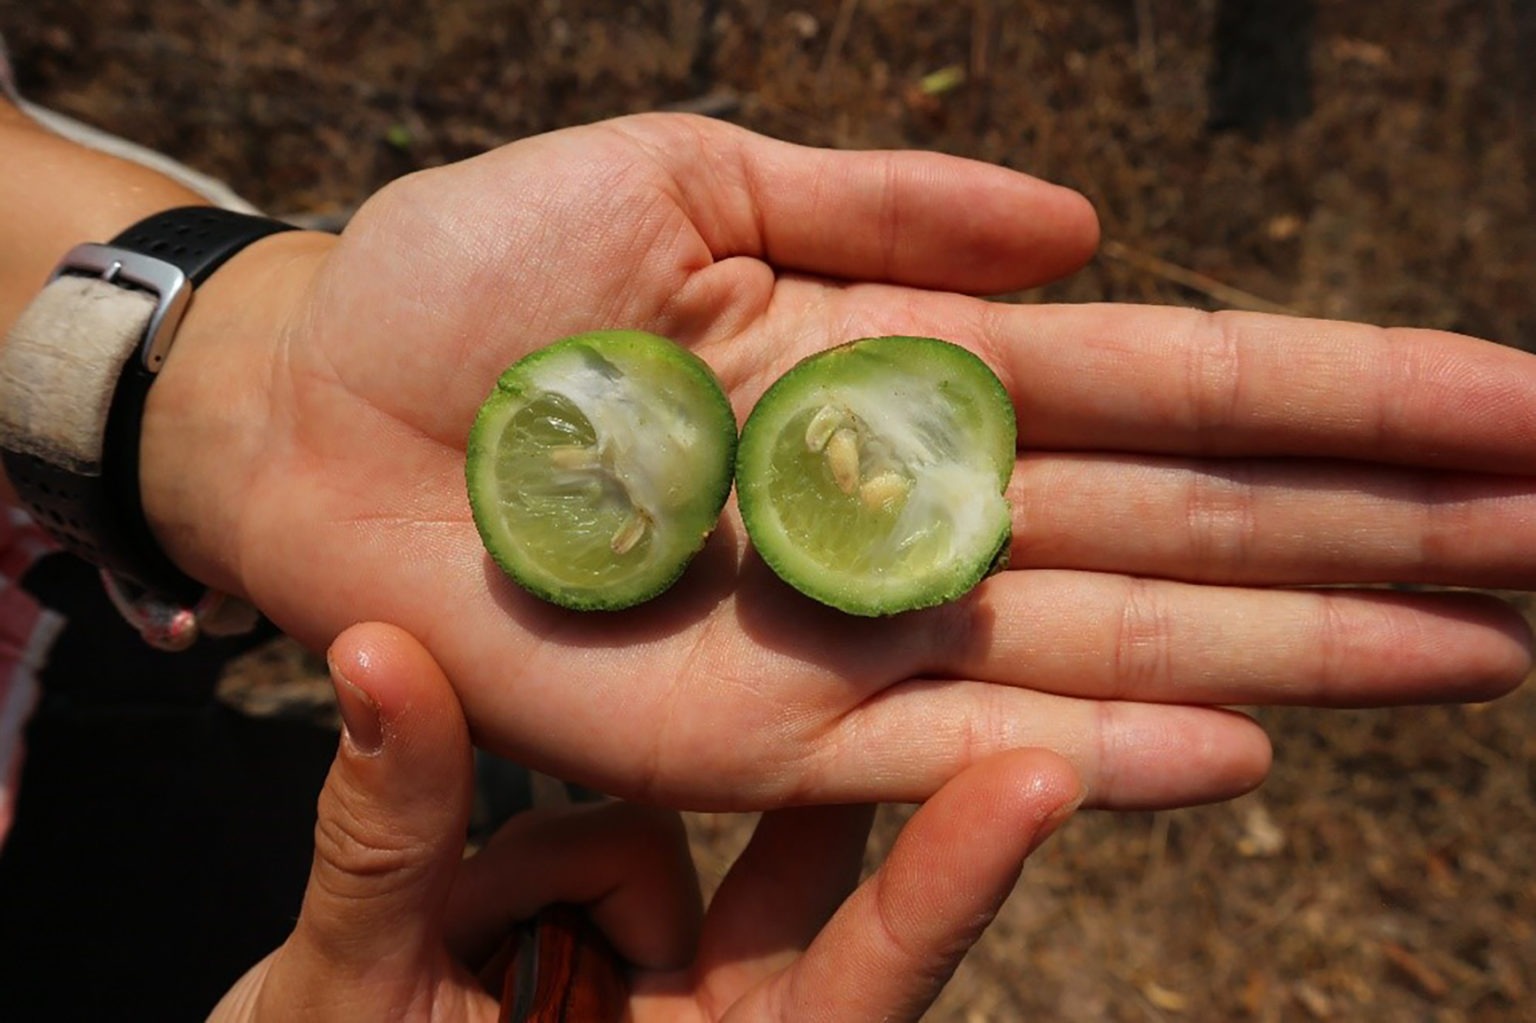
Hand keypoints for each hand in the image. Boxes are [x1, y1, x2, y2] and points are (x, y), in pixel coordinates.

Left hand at [145, 113, 1535, 809]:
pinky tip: (1240, 752)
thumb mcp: (684, 176)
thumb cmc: (480, 279)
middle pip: (1191, 526)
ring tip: (1480, 646)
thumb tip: (1089, 228)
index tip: (1521, 404)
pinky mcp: (769, 730)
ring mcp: (859, 626)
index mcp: (913, 363)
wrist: (324, 405)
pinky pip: (962, 752)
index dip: (1349, 397)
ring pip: (1119, 649)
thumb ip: (885, 203)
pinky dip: (1098, 759)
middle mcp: (922, 504)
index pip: (1174, 386)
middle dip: (1381, 532)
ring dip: (1298, 654)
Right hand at [210, 622, 1081, 1021]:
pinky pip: (623, 843)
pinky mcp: (640, 938)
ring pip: (676, 837)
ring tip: (450, 937)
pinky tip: (465, 911)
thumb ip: (388, 844)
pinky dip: (556, 855)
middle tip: (866, 655)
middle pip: (801, 883)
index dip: (944, 889)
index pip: (854, 987)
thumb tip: (377, 651)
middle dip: (800, 787)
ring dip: (569, 857)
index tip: (1043, 777)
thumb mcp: (346, 1000)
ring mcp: (682, 987)